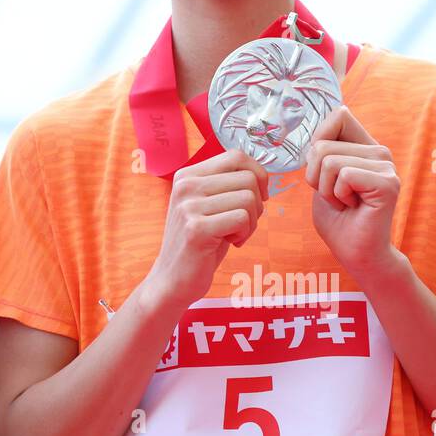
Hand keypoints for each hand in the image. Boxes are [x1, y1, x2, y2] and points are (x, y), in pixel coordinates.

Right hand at [145, 150, 269, 313]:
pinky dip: (245, 234)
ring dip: (251, 222)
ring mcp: (189, 206)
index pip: (237, 156)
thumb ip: (227, 184)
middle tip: (242, 224)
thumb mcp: (209, 205)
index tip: (258, 197)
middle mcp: (185, 185)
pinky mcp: (196, 228)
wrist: (173, 279)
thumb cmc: (200, 242)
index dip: (258, 174)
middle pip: (248, 178)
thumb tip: (262, 173)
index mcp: (188, 175)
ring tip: (234, 235)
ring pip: (248, 199)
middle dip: (257, 204)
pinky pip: (243, 219)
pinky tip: (230, 243)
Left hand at [304, 105, 399, 277]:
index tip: (323, 171)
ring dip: (326, 189)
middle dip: (315, 176)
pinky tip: (352, 207)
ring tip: (345, 202)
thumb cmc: (338, 217)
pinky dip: (336, 195)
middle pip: (323, 143)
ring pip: (328, 160)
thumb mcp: (321, 175)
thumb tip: (338, 109)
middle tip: (337, 196)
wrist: (356, 252)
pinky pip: (342, 175)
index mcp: (365, 146)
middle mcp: (380, 152)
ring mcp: (386, 167)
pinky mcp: (387, 184)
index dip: (318, 141)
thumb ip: (324, 146)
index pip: (338, 115)